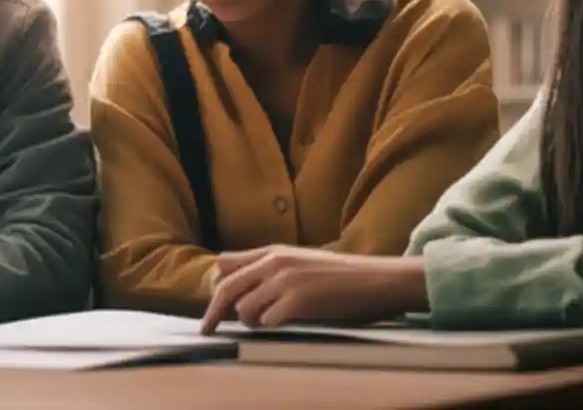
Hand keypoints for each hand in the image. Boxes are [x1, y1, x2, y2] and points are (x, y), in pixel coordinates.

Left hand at [200, 245, 427, 334]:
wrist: (375, 279)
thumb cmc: (340, 275)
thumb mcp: (300, 261)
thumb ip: (271, 269)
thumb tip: (240, 288)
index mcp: (273, 252)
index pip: (225, 264)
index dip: (216, 286)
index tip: (212, 305)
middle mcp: (275, 263)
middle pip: (225, 287)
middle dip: (213, 312)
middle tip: (207, 331)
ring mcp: (285, 281)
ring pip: (244, 308)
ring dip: (250, 321)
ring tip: (266, 322)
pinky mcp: (298, 301)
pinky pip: (267, 322)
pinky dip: (272, 327)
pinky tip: (285, 323)